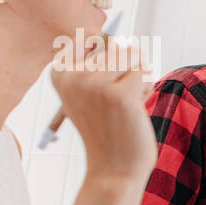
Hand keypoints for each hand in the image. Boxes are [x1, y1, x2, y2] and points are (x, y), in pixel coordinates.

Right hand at [52, 36, 155, 183]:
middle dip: (127, 70)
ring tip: (126, 104)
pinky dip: (146, 88)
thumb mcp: (91, 90)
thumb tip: (118, 35)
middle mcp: (72, 76)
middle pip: (117, 45)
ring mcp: (94, 84)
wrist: (113, 169)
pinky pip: (144, 72)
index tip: (104, 84)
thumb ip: (98, 62)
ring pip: (132, 54)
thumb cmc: (108, 127)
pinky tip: (133, 110)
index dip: (110, 55)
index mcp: (59, 72)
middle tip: (116, 101)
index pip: (91, 35)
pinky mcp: (119, 95)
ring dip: (138, 77)